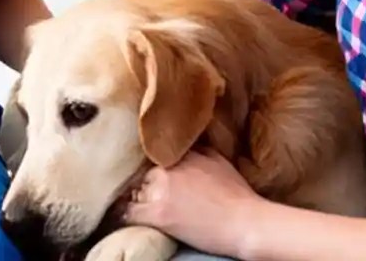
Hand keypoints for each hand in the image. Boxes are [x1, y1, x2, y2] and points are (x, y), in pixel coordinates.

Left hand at [121, 150, 265, 258]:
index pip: (148, 153)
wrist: (247, 223)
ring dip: (127, 197)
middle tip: (128, 188)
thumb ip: (194, 149)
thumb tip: (181, 143)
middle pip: (136, 171)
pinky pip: (128, 213)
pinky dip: (121, 214)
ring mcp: (160, 191)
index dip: (141, 163)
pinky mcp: (159, 214)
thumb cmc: (237, 194)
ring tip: (122, 201)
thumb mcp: (217, 159)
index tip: (135, 168)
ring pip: (130, 191)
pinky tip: (118, 216)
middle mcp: (166, 168)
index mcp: (178, 154)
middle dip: (134, 180)